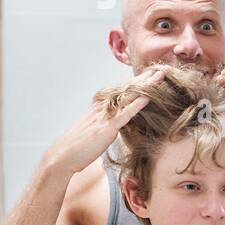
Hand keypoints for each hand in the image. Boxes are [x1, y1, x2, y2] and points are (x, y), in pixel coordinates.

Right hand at [42, 72, 160, 178]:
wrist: (63, 156)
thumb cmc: (79, 145)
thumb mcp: (95, 127)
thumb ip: (108, 120)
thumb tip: (122, 120)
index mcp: (100, 105)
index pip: (122, 89)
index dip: (138, 81)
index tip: (153, 73)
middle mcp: (103, 106)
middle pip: (127, 88)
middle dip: (145, 78)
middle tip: (162, 68)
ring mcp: (105, 116)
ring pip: (128, 97)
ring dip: (145, 86)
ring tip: (160, 76)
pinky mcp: (106, 128)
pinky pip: (124, 114)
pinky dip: (136, 105)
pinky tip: (148, 98)